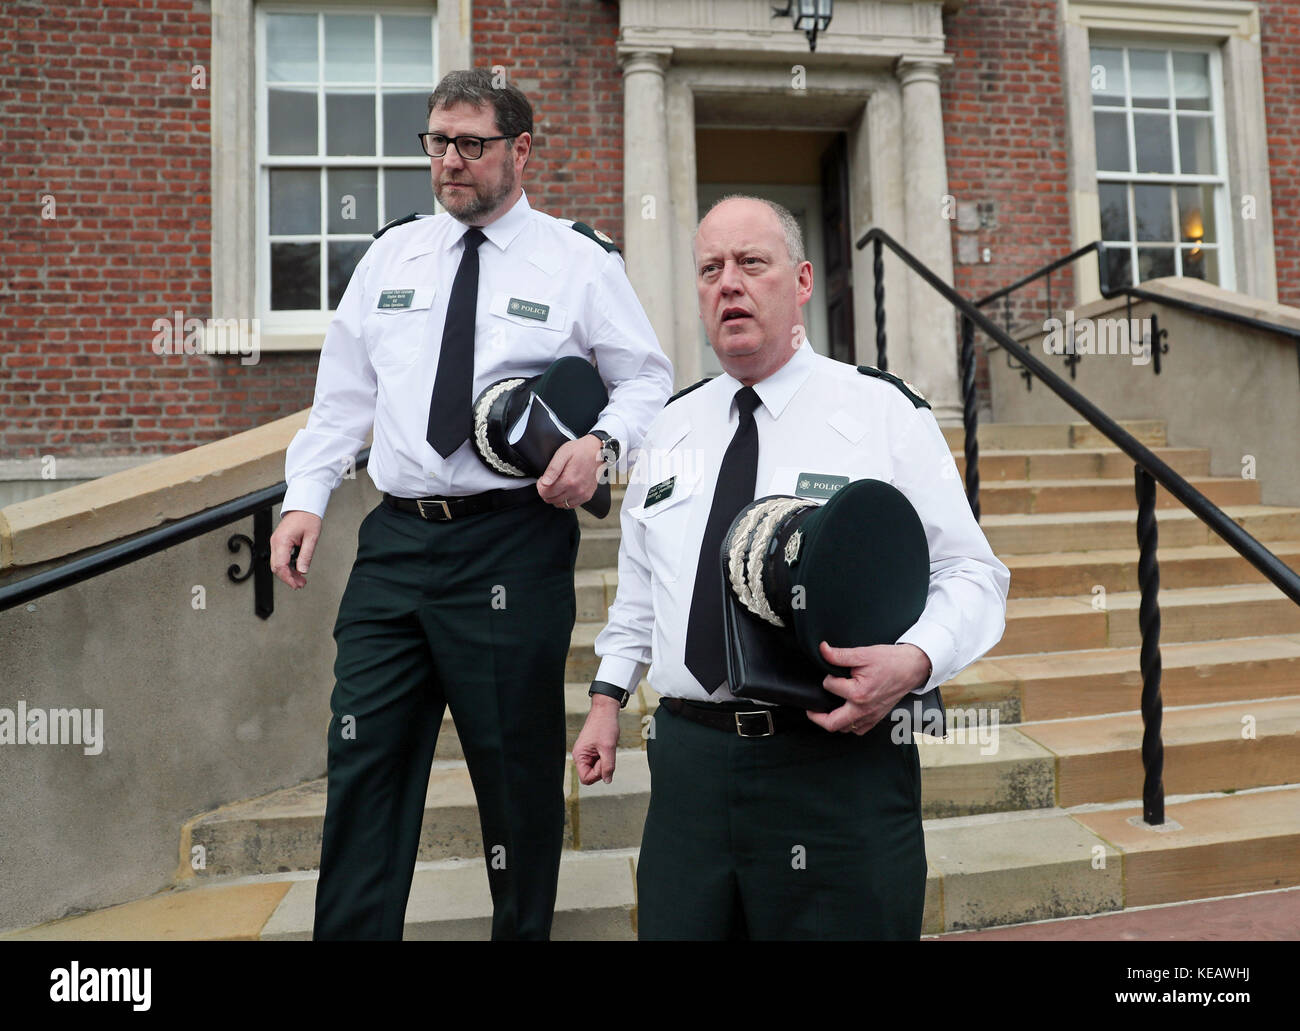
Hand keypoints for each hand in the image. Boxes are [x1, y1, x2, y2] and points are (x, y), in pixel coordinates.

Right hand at [270, 510, 321, 589]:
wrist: (303, 506)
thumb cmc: (308, 518)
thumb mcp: (311, 538)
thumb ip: (306, 555)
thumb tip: (303, 570)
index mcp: (282, 541)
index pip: (281, 565)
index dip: (288, 578)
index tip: (297, 584)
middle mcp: (275, 542)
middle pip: (276, 567)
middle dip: (288, 578)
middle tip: (300, 584)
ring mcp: (275, 542)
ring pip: (276, 564)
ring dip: (287, 573)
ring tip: (300, 579)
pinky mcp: (278, 542)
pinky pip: (279, 558)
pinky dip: (286, 566)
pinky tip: (296, 570)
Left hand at [536, 434, 603, 509]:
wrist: (598, 451)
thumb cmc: (580, 450)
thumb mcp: (563, 454)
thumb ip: (552, 469)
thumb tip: (544, 483)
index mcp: (569, 480)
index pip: (546, 493)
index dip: (540, 486)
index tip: (542, 479)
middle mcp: (576, 490)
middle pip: (552, 500)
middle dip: (546, 492)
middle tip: (549, 481)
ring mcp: (583, 495)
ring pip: (561, 504)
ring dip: (555, 497)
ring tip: (557, 485)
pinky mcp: (587, 496)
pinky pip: (571, 505)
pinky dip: (565, 500)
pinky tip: (565, 490)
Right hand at [573, 695, 621, 784]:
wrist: (606, 710)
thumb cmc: (604, 725)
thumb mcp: (608, 748)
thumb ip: (608, 767)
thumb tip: (607, 780)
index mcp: (580, 756)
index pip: (586, 778)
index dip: (598, 774)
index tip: (604, 761)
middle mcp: (581, 755)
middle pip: (591, 774)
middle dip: (602, 767)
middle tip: (606, 753)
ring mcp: (586, 752)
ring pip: (596, 767)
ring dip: (604, 761)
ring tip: (607, 748)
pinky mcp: (592, 749)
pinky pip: (599, 760)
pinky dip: (605, 756)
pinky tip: (607, 747)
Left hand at [805, 641, 931, 735]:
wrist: (912, 667)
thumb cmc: (890, 661)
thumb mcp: (863, 654)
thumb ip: (839, 655)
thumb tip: (823, 650)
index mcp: (858, 693)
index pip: (830, 687)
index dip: (827, 678)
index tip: (830, 673)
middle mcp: (864, 709)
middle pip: (832, 723)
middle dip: (817, 717)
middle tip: (810, 710)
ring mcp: (871, 716)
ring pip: (845, 729)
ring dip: (833, 722)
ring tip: (825, 711)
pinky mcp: (877, 718)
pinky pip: (858, 730)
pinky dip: (849, 725)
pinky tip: (844, 715)